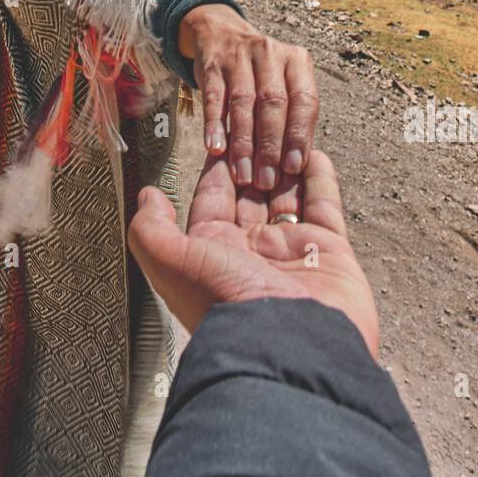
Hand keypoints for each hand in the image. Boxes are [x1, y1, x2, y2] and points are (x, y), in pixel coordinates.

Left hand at [127, 148, 379, 355]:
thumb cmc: (229, 305)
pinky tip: (314, 154)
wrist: (292, 345)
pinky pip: (324, 206)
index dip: (215, 169)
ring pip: (288, 196)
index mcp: (214, 253)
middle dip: (251, 164)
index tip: (220, 138)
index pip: (212, 200)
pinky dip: (319, 178)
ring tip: (283, 135)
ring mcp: (292, 251)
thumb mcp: (174, 263)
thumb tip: (147, 197)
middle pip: (251, 195)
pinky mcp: (330, 252)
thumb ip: (152, 229)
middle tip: (255, 131)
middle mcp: (252, 252)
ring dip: (283, 166)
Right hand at [178, 3, 317, 190]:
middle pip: (272, 103)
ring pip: (243, 103)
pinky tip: (215, 150)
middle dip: (270, 146)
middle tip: (266, 181)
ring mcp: (239, 57)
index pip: (304, 100)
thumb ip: (291, 116)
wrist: (221, 33)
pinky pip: (214, 98)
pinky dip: (215, 125)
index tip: (294, 168)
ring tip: (243, 175)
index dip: (299, 135)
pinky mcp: (212, 65)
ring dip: (243, 143)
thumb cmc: (260, 73)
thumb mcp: (283, 82)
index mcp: (297, 61)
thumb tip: (296, 165)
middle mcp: (270, 54)